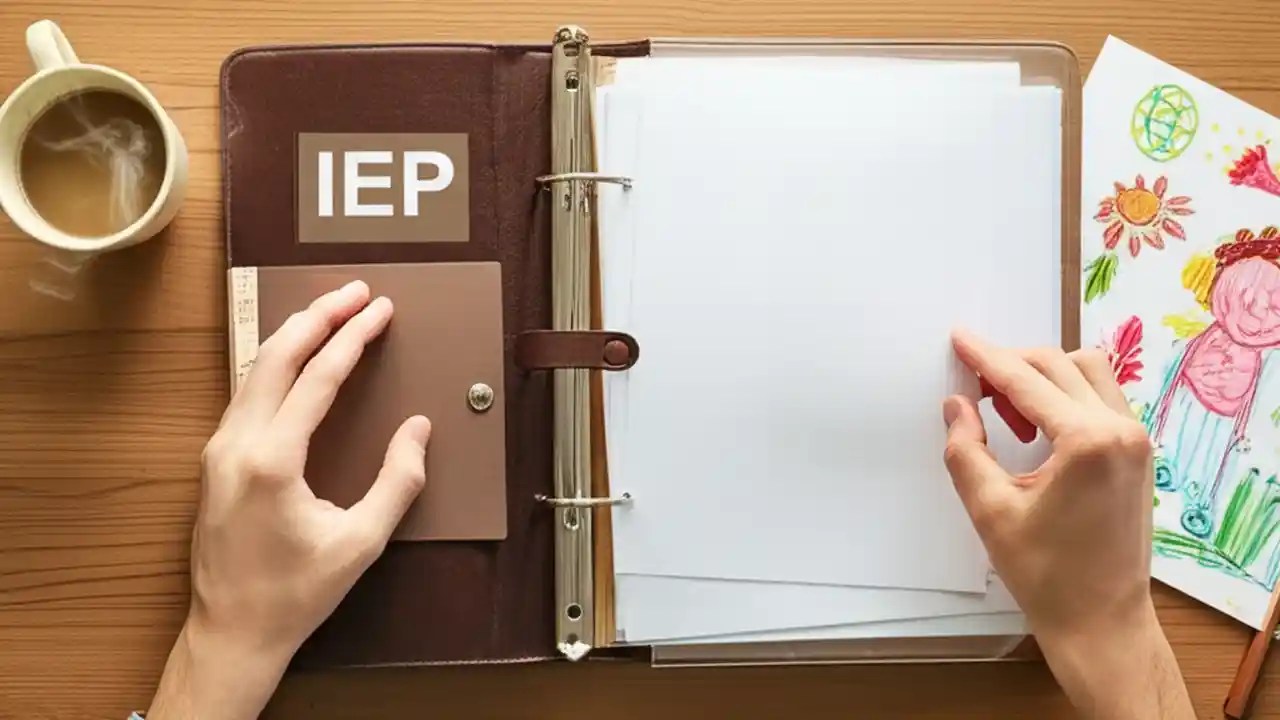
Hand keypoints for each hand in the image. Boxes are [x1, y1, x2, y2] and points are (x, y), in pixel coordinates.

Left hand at [147, 280, 431, 719]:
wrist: (233, 632)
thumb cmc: (295, 594)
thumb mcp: (361, 542)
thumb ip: (397, 481)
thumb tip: (417, 430)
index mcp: (272, 461)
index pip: (318, 378)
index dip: (354, 338)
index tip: (380, 310)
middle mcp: (236, 445)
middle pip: (276, 356)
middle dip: (319, 315)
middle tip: (356, 291)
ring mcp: (218, 451)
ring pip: (254, 369)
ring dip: (294, 334)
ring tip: (330, 311)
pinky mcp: (215, 461)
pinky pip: (245, 392)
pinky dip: (276, 362)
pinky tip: (296, 356)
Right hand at [943, 329, 1193, 719]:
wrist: (1102, 622)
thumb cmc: (1046, 576)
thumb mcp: (990, 509)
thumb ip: (966, 449)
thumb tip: (958, 404)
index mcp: (1088, 442)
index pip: (1027, 380)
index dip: (986, 357)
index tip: (959, 339)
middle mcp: (1122, 431)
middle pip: (1061, 364)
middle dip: (1012, 365)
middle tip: (973, 382)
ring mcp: (1138, 441)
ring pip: (1089, 373)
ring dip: (1043, 377)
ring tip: (1007, 411)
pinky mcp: (1140, 454)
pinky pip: (1103, 400)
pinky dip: (1067, 397)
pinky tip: (1037, 427)